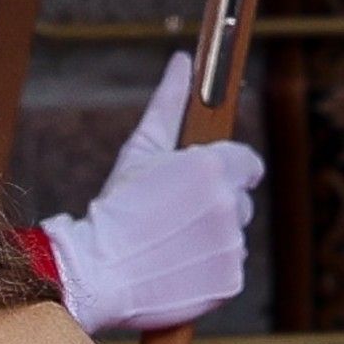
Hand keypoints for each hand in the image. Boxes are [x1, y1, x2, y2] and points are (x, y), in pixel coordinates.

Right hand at [40, 52, 263, 333]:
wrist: (94, 272)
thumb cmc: (114, 208)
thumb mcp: (139, 152)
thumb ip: (168, 104)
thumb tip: (184, 62)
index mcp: (212, 166)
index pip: (248, 163)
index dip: (226, 172)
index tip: (201, 184)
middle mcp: (228, 204)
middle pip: (240, 201)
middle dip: (213, 207)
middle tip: (172, 218)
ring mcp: (232, 246)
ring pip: (233, 237)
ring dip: (210, 240)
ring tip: (169, 245)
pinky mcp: (230, 281)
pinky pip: (229, 271)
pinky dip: (208, 272)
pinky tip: (176, 268)